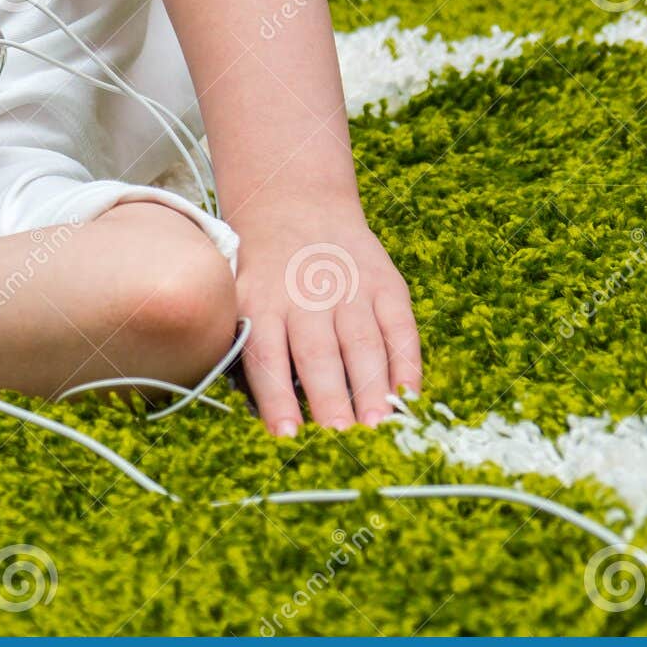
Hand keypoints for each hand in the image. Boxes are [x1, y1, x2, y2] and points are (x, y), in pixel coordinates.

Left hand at [228, 191, 421, 433]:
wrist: (297, 207)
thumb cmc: (261, 274)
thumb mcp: (238, 298)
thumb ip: (244, 346)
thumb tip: (252, 411)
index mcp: (261, 305)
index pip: (268, 358)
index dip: (277, 398)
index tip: (287, 435)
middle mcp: (305, 298)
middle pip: (319, 356)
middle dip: (330, 399)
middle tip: (341, 439)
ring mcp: (349, 290)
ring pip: (362, 346)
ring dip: (372, 390)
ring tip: (379, 428)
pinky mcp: (385, 284)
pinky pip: (400, 328)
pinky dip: (407, 364)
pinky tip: (409, 396)